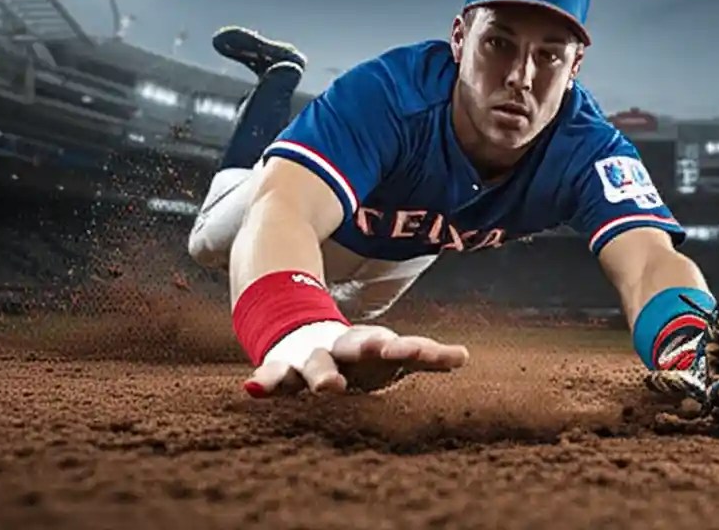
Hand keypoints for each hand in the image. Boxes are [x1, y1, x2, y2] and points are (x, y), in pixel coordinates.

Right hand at [243, 324, 468, 397]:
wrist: (296, 328)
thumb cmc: (353, 355)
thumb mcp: (385, 354)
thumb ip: (423, 357)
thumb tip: (465, 357)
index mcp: (369, 344)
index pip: (395, 344)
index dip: (411, 348)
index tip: (430, 352)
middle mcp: (340, 347)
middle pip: (357, 345)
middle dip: (370, 347)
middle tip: (384, 349)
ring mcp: (308, 357)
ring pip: (315, 364)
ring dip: (322, 374)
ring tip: (330, 386)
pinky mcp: (280, 369)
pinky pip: (270, 376)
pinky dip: (263, 382)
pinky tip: (252, 391)